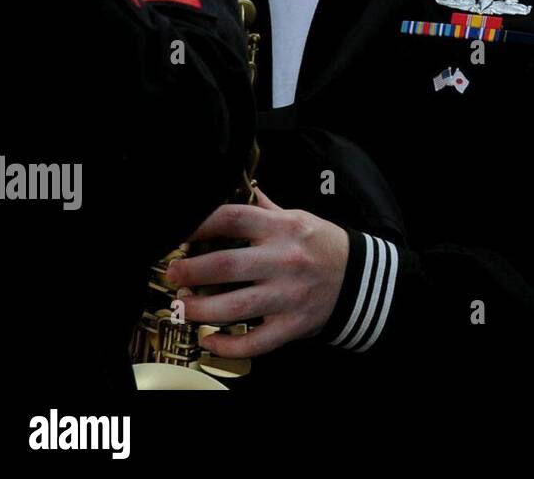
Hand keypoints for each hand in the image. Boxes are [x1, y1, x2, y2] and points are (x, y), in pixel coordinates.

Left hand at [165, 188, 349, 357]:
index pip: (233, 218)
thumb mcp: (298, 219)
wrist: (360, 278)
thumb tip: (238, 187)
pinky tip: (210, 340)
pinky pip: (255, 341)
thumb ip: (265, 208)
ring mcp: (288, 295)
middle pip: (226, 265)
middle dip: (190, 271)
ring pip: (234, 307)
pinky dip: (227, 345)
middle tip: (173, 274)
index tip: (178, 233)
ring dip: (199, 309)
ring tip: (183, 305)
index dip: (199, 224)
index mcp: (283, 228)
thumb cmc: (322, 246)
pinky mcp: (292, 324)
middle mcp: (284, 260)